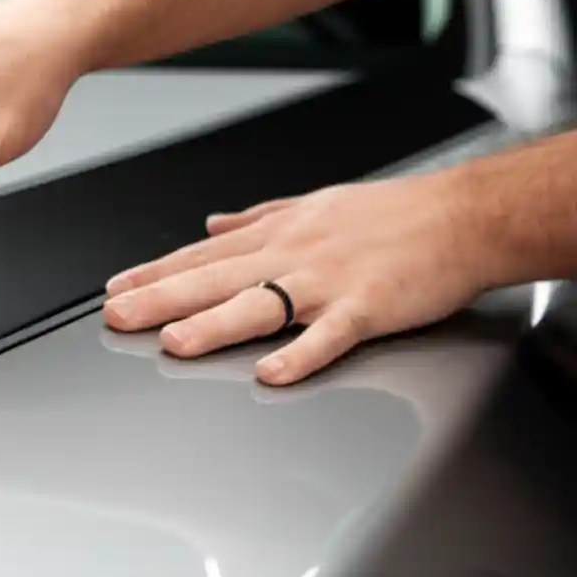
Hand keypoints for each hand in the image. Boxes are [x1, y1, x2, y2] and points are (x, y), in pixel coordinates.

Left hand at [103, 170, 491, 384]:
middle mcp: (292, 255)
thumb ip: (257, 217)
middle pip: (215, 278)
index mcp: (277, 235)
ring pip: (260, 304)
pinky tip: (271, 372)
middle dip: (161, 298)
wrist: (461, 216)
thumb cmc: (390, 214)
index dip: (155, 272)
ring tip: (173, 341)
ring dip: (214, 323)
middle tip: (116, 317)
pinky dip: (300, 354)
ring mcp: (328, 281)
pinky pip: (328, 334)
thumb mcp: (311, 203)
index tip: (114, 288)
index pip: (202, 255)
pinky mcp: (367, 306)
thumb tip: (213, 222)